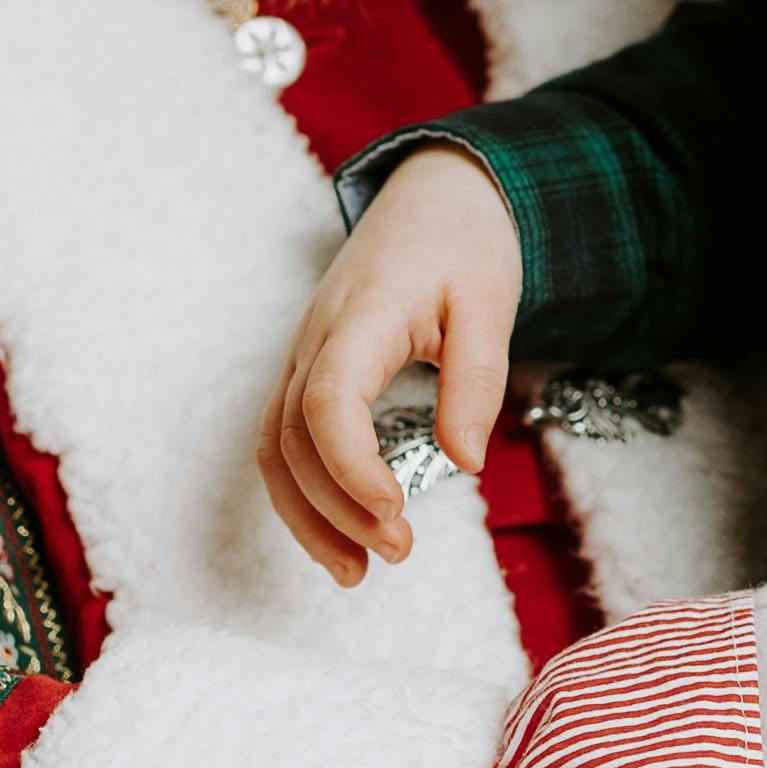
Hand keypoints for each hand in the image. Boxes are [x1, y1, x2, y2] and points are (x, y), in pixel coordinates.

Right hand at [262, 148, 523, 583]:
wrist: (434, 195)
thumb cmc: (465, 245)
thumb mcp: (491, 303)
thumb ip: (475, 380)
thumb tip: (465, 463)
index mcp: (360, 317)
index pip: (329, 402)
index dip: (351, 467)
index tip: (396, 513)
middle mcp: (316, 340)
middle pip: (292, 438)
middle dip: (336, 507)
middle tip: (398, 552)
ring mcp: (303, 356)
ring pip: (275, 447)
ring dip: (307, 516)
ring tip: (358, 572)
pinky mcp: (309, 372)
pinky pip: (285, 440)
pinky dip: (303, 495)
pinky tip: (340, 536)